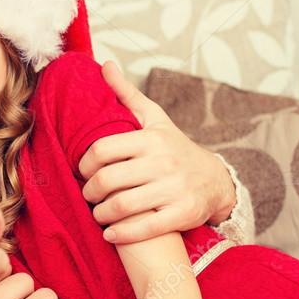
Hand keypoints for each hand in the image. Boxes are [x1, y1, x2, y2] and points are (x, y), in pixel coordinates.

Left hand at [78, 61, 236, 243]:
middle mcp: (163, 162)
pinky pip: (144, 227)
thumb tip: (104, 65)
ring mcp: (174, 189)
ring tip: (97, 213)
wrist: (216, 180)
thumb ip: (126, 94)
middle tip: (87, 194)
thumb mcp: (154, 119)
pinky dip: (121, 234)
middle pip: (107, 180)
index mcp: (151, 138)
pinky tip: (110, 234)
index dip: (83, 163)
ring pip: (121, 205)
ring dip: (100, 214)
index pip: (101, 149)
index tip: (82, 170)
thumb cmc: (173, 147)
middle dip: (89, 191)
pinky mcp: (183, 214)